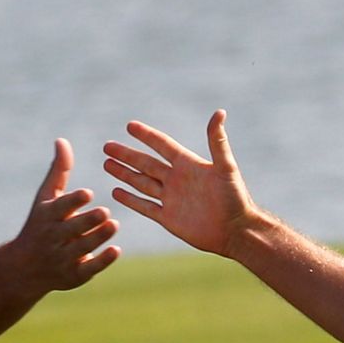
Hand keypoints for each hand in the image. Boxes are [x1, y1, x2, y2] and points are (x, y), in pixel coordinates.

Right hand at [13, 139, 119, 292]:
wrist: (23, 267)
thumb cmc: (40, 223)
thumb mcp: (45, 197)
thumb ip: (58, 170)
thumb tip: (62, 140)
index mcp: (47, 216)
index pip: (61, 207)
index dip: (74, 201)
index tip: (89, 193)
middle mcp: (53, 238)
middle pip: (73, 229)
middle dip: (89, 221)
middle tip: (106, 212)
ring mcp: (62, 258)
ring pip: (83, 247)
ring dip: (99, 237)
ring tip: (114, 225)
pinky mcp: (73, 276)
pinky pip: (89, 269)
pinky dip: (103, 260)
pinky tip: (116, 250)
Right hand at [103, 110, 255, 257]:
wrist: (236, 230)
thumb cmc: (235, 198)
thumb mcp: (226, 167)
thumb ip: (218, 141)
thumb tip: (219, 112)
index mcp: (188, 165)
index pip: (162, 145)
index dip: (146, 135)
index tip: (130, 126)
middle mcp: (177, 179)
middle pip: (146, 163)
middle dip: (126, 155)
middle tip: (107, 146)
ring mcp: (171, 199)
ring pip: (142, 183)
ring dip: (125, 174)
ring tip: (107, 164)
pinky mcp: (169, 218)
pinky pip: (145, 206)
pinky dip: (130, 199)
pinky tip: (116, 192)